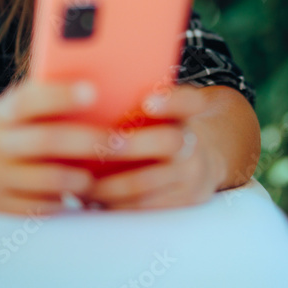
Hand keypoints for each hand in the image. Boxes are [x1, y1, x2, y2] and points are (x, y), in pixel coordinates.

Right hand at [0, 77, 111, 214]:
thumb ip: (30, 105)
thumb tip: (87, 85)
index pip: (30, 98)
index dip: (61, 94)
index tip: (93, 90)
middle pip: (48, 140)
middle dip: (90, 141)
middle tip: (121, 142)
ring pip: (48, 179)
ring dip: (80, 178)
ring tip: (97, 175)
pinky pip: (36, 208)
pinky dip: (60, 203)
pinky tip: (73, 199)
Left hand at [86, 86, 226, 209]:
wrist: (205, 160)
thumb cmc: (166, 128)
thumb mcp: (166, 107)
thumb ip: (142, 96)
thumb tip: (90, 80)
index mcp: (189, 113)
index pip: (189, 101)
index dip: (171, 100)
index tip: (148, 100)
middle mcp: (194, 142)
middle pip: (169, 142)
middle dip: (131, 146)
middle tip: (98, 147)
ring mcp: (193, 174)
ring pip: (150, 183)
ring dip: (112, 185)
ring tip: (82, 182)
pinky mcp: (185, 200)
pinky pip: (148, 207)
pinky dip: (117, 205)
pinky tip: (93, 200)